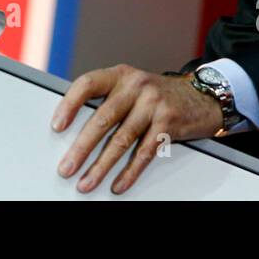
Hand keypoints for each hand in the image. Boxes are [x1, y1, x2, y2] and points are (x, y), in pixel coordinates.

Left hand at [50, 64, 223, 194]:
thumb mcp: (132, 88)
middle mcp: (136, 85)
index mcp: (121, 74)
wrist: (202, 97)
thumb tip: (74, 130)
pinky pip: (144, 152)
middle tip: (67, 168)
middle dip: (81, 148)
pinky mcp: (169, 123)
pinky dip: (129, 172)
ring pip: (121, 140)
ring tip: (87, 182)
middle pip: (103, 118)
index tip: (57, 126)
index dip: (69, 104)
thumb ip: (109, 100)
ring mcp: (154, 104)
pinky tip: (118, 184)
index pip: (88, 84)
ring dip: (101, 166)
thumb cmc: (158, 96)